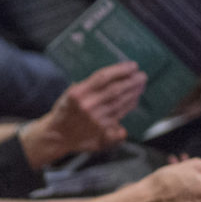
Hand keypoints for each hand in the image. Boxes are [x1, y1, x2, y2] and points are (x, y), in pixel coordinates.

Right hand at [24, 62, 144, 163]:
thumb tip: (116, 76)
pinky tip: (134, 101)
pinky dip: (129, 108)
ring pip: (120, 103)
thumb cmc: (65, 110)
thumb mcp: (71, 93)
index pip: (103, 77)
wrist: (57, 135)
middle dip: (132, 82)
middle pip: (116, 90)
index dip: (120, 70)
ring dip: (134, 94)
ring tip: (140, 86)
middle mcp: (87, 106)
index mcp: (77, 93)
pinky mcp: (102, 132)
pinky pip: (120, 117)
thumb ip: (90, 85)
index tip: (133, 65)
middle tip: (142, 76)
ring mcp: (96, 120)